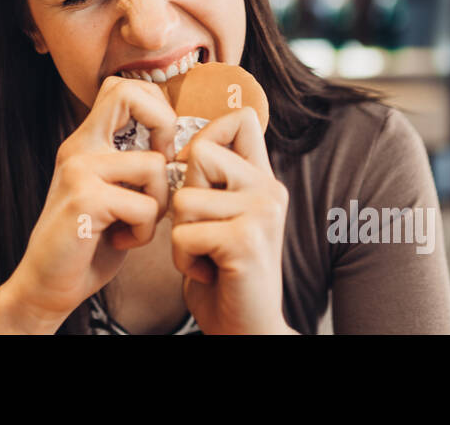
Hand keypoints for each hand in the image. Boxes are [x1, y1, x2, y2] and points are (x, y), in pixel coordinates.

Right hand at [4, 76, 177, 329]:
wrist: (45, 286)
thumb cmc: (88, 244)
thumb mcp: (112, 193)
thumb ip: (132, 166)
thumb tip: (180, 149)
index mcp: (87, 141)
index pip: (124, 87)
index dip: (156, 108)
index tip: (160, 150)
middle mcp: (79, 147)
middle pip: (132, 93)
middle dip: (165, 127)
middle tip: (159, 172)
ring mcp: (79, 170)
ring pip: (155, 164)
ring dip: (159, 203)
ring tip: (136, 224)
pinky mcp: (84, 200)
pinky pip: (145, 207)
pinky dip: (144, 232)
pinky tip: (122, 242)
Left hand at [168, 107, 294, 334]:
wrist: (247, 329)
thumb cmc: (222, 274)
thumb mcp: (219, 217)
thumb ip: (213, 181)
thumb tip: (182, 142)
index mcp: (263, 179)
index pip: (242, 119)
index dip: (207, 133)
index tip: (195, 171)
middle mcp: (268, 189)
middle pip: (199, 152)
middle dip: (183, 195)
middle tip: (204, 232)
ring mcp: (261, 212)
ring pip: (183, 197)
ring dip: (180, 235)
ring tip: (206, 255)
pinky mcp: (246, 240)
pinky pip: (182, 233)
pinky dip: (183, 259)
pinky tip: (208, 272)